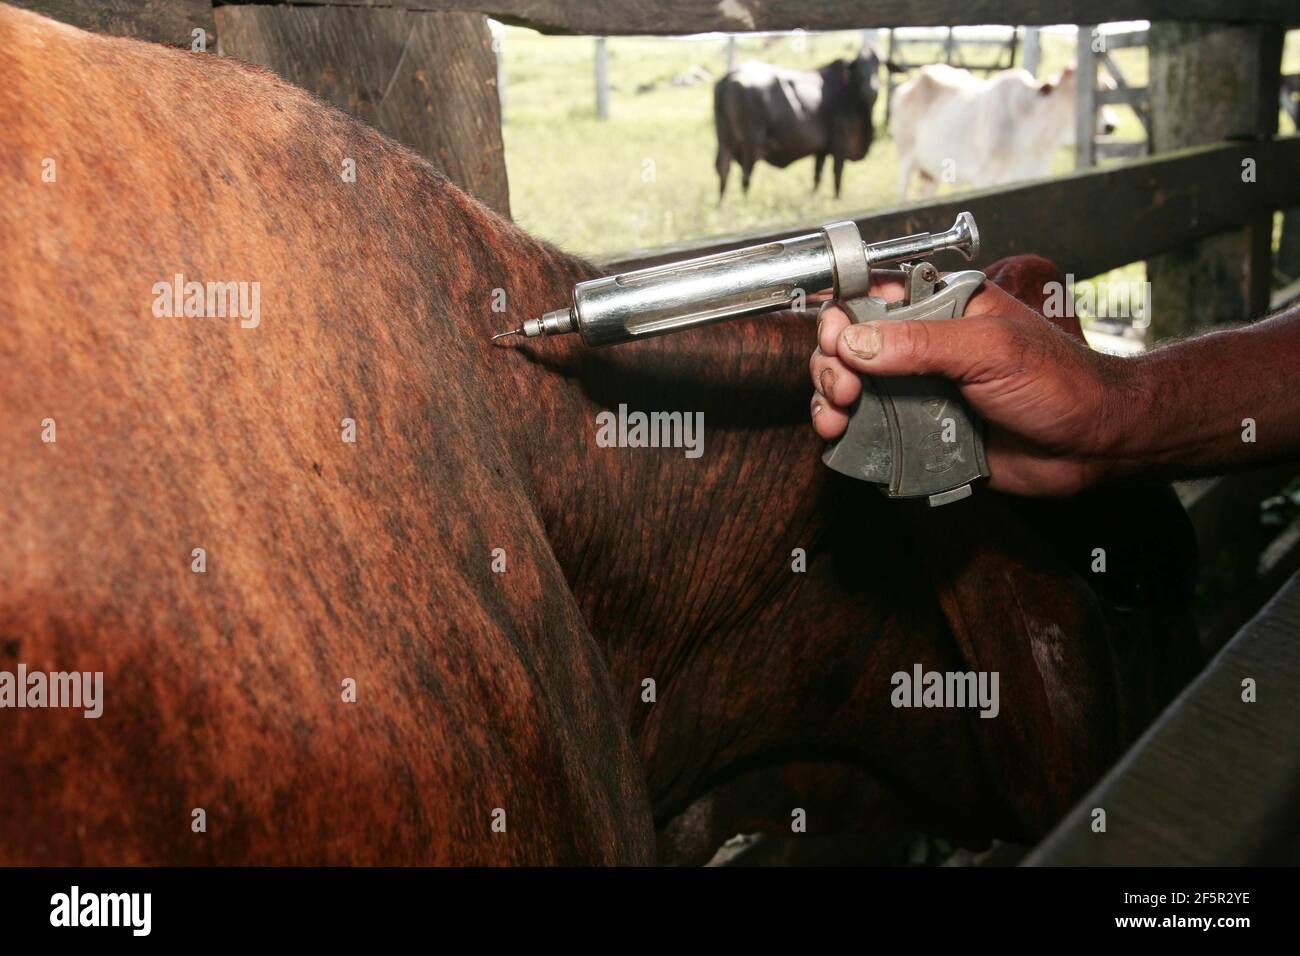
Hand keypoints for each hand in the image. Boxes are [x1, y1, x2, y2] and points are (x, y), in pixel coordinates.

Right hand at [809, 276, 1139, 495]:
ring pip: (852, 389)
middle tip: (843, 389)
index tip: (835, 341)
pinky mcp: (921, 433)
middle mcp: (923, 349)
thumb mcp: (989, 348)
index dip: (841, 318)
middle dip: (832, 365)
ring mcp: (919, 391)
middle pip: (850, 348)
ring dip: (830, 400)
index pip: (871, 300)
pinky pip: (871, 431)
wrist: (1093, 444)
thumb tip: (854, 341)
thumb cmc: (1058, 381)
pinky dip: (847, 434)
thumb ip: (920, 342)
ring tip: (836, 417)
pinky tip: (841, 437)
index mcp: (942, 308)